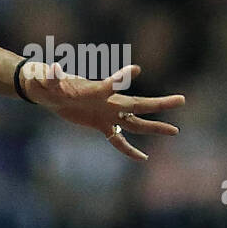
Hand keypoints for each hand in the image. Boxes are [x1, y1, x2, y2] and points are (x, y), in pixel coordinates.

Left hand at [21, 60, 184, 161]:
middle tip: (182, 99)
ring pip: (135, 123)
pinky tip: (143, 158)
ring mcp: (106, 114)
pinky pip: (117, 140)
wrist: (44, 90)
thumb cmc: (45, 81)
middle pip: (137, 105)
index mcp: (95, 91)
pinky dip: (128, 150)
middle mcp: (107, 102)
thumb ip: (51, 77)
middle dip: (158, 104)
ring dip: (154, 127)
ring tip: (176, 130)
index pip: (112, 86)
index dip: (121, 79)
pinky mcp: (100, 125)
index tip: (136, 70)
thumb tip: (53, 69)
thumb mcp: (46, 79)